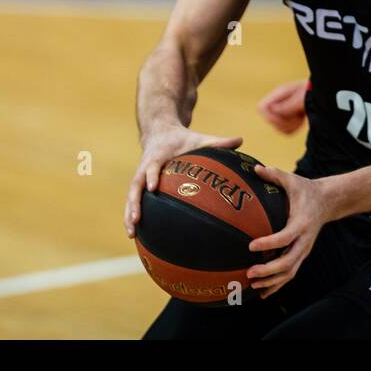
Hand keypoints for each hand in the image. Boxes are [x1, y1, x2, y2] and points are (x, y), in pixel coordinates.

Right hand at [124, 124, 242, 236]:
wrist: (160, 133)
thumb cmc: (183, 140)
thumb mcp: (200, 139)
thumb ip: (219, 142)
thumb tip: (241, 140)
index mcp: (157, 157)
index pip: (152, 167)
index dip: (151, 176)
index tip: (153, 187)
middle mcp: (144, 168)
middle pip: (135, 187)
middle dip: (134, 203)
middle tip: (136, 219)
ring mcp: (139, 178)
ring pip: (131, 198)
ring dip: (129, 215)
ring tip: (131, 234)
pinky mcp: (139, 186)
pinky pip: (134, 203)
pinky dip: (132, 218)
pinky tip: (136, 236)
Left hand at [246, 165, 331, 297]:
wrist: (328, 202)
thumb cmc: (306, 190)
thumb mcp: (292, 180)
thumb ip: (274, 174)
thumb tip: (255, 168)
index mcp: (301, 222)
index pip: (285, 237)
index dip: (269, 243)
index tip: (251, 246)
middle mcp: (304, 240)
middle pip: (289, 262)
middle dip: (269, 270)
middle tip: (249, 272)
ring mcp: (304, 250)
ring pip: (290, 272)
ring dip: (272, 281)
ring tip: (252, 283)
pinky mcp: (302, 255)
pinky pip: (290, 273)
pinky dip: (277, 285)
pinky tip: (261, 293)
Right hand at [257, 79, 308, 134]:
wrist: (323, 93)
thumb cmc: (313, 90)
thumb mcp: (302, 96)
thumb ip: (287, 104)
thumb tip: (273, 109)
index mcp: (278, 94)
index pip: (261, 108)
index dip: (271, 115)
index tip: (285, 114)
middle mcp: (278, 103)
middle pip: (269, 121)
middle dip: (284, 121)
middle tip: (298, 115)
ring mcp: (283, 111)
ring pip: (278, 128)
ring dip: (291, 125)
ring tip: (301, 117)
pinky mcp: (289, 120)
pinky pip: (286, 132)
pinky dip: (294, 128)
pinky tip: (302, 120)